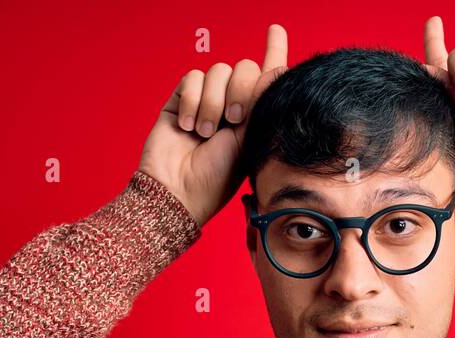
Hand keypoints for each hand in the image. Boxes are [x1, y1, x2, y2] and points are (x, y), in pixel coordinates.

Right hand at [138, 24, 288, 226]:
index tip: (275, 30)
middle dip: (240, 91)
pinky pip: (194, 78)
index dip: (273, 52)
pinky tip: (188, 126)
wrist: (179, 189)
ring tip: (204, 132)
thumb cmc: (216, 177)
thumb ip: (261, 103)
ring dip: (213, 102)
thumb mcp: (250, 140)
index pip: (266, 77)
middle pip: (244, 68)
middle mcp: (231, 106)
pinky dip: (193, 100)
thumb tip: (276, 68)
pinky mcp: (182, 100)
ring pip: (218, 71)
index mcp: (254, 117)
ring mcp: (206, 102)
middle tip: (232, 120)